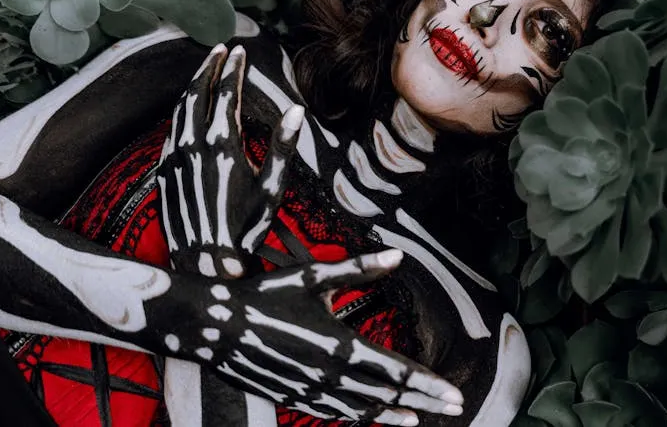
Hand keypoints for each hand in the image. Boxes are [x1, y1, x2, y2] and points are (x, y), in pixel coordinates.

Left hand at [156, 44, 295, 277]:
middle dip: (209, 67)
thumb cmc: (245, 230)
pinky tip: (187, 111)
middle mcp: (193, 146)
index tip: (240, 51)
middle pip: (197, 93)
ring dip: (193, 85)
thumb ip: (283, 147)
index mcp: (222, 146)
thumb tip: (296, 110)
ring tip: (204, 70)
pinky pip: (170, 131)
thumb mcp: (272, 189)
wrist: (204, 263)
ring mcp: (175, 158)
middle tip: (220, 49)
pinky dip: (181, 111)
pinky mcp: (165, 172)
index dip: (233, 70)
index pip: (226, 94)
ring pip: (180, 110)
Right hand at [171, 247, 463, 424]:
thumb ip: (359, 269)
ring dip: (392, 415)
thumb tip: (398, 256)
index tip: (453, 392)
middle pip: (387, 394)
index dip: (428, 383)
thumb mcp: (314, 277)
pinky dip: (358, 417)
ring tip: (417, 419)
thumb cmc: (264, 296)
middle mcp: (330, 374)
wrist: (212, 325)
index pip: (397, 370)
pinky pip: (334, 414)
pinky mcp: (293, 398)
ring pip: (362, 410)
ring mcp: (311, 391)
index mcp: (341, 344)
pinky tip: (369, 416)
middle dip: (423, 401)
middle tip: (454, 407)